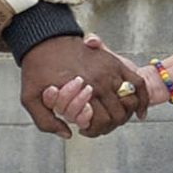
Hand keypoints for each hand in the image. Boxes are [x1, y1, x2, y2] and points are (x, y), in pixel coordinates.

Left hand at [17, 32, 150, 137]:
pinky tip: (140, 113)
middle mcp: (101, 81)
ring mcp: (112, 71)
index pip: (100, 120)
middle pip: (117, 115)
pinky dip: (143, 100)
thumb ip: (46, 121)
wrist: (44, 39)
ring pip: (130, 103)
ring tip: (114, 120)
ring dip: (126, 116)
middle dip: (109, 126)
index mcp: (82, 91)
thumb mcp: (30, 98)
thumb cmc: (37, 68)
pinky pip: (139, 84)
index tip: (84, 130)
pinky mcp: (118, 63)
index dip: (94, 130)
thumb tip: (68, 134)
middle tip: (97, 126)